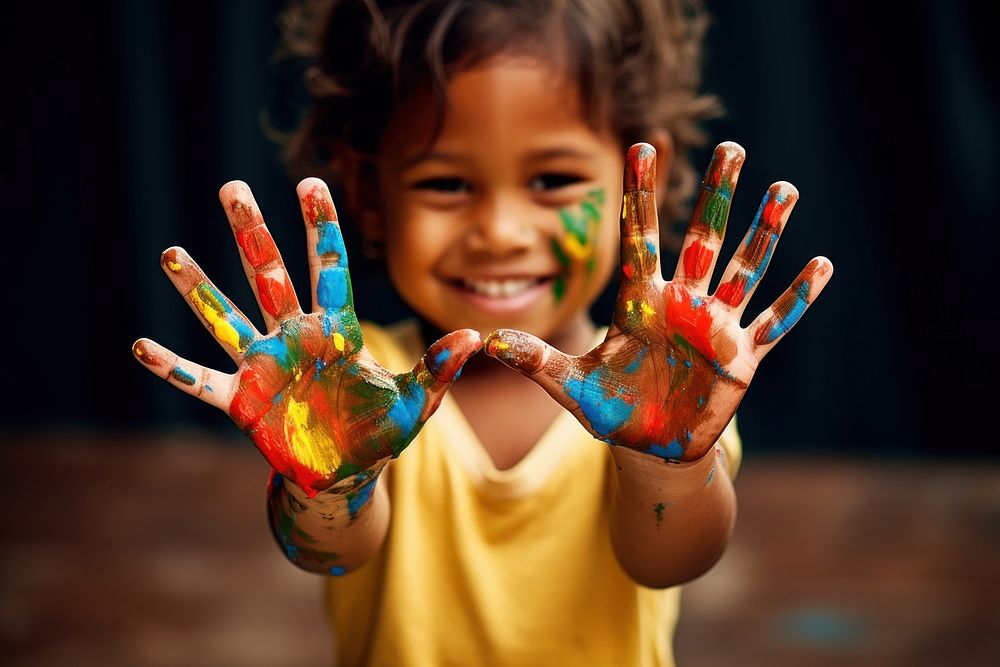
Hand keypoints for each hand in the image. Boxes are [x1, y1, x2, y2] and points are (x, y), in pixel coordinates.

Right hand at [133, 179, 480, 494]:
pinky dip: (173, 368)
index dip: (319, 228)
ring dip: (199, 290)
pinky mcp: (243, 402)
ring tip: (171, 254)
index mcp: (337, 332)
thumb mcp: (415, 402)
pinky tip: (141, 346)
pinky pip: (201, 381)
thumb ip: (439, 368)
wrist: (346, 475)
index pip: (327, 269)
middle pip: (269, 277)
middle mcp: (295, 339)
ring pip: (227, 319)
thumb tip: (473, 337)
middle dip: (252, 234)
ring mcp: (265, 367)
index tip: (311, 183)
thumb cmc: (380, 434)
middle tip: (231, 188)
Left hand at [485, 142, 832, 460]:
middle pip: (703, 239)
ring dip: (764, 232)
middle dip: (717, 196)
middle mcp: (682, 304)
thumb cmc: (612, 411)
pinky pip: (774, 322)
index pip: (639, 238)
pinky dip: (796, 298)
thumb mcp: (570, 387)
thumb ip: (536, 361)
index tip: (639, 146)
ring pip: (744, 268)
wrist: (650, 447)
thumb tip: (487, 339)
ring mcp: (715, 327)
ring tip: (784, 188)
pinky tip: (821, 263)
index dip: (640, 195)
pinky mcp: (742, 357)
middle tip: (732, 147)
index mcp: (641, 304)